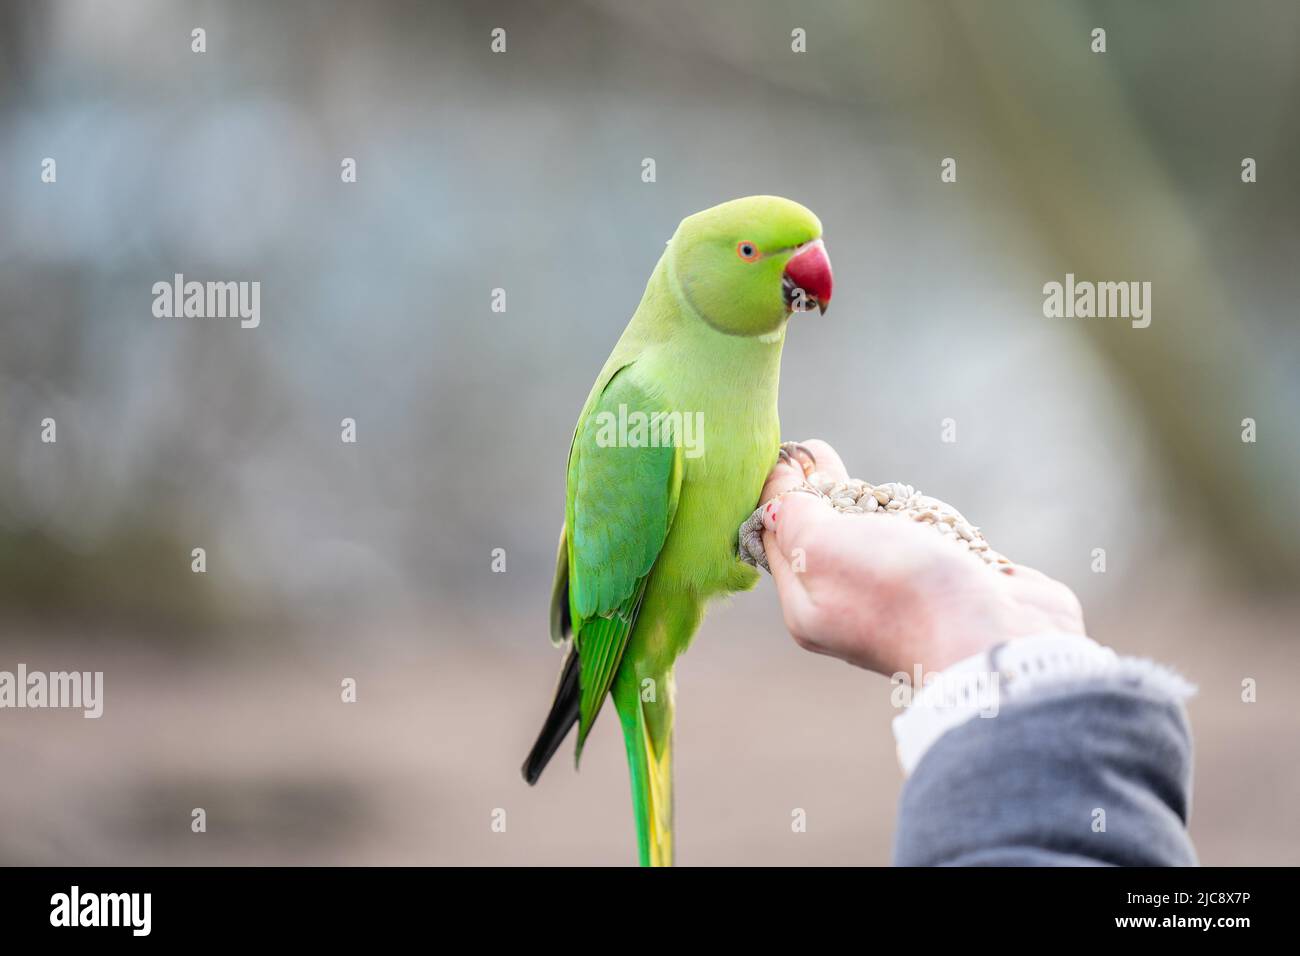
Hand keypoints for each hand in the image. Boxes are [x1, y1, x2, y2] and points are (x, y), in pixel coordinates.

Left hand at [759, 440, 1085, 676]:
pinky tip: (911, 503)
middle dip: (819, 490)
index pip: (778, 537)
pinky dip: (913, 520)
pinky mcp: (948, 583)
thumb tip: (777, 486)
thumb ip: (792, 515)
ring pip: (874, 537)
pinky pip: (919, 544)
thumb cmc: (899, 590)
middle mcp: (848, 605)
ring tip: (854, 472)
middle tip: (814, 449)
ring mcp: (900, 595)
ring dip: (866, 504)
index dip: (779, 491)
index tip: (788, 450)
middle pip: (824, 535)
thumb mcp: (820, 546)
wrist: (997, 634)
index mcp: (807, 604)